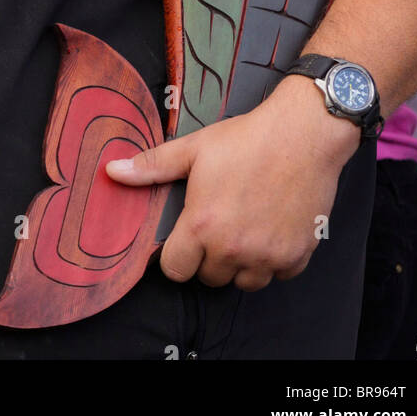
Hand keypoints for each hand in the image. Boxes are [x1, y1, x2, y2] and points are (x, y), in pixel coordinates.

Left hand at [105, 77, 360, 291]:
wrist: (303, 134)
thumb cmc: (247, 139)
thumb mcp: (194, 148)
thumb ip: (153, 166)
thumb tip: (112, 171)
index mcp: (203, 226)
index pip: (175, 270)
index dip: (177, 254)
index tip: (187, 236)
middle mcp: (234, 249)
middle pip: (211, 277)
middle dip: (210, 257)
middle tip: (219, 224)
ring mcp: (268, 256)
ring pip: (245, 282)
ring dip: (242, 263)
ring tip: (245, 228)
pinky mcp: (297, 256)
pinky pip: (278, 274)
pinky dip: (275, 260)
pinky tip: (272, 228)